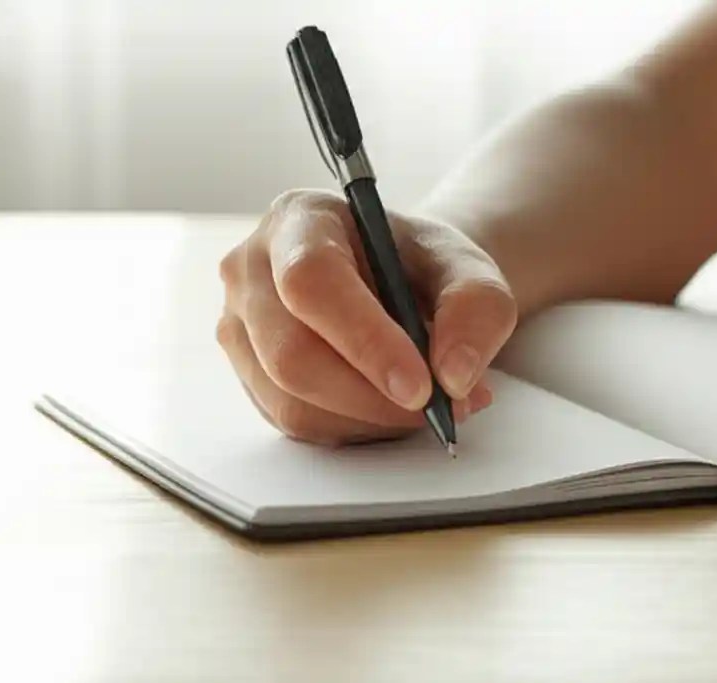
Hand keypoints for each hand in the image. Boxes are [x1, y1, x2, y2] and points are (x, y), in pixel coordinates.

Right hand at [215, 189, 516, 445]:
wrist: (397, 280)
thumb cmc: (420, 266)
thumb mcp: (468, 268)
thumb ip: (476, 308)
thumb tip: (453, 375)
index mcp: (299, 219)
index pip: (311, 281)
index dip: (364, 340)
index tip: (420, 386)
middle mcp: (252, 269)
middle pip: (291, 354)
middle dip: (372, 397)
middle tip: (438, 409)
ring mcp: (240, 326)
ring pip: (291, 402)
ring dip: (370, 419)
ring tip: (426, 406)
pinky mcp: (247, 375)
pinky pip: (295, 424)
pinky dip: (354, 428)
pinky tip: (388, 407)